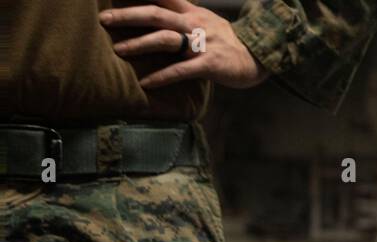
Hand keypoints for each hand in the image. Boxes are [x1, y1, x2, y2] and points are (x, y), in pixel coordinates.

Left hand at [99, 0, 269, 90]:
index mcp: (191, 12)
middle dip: (128, 16)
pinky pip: (181, 70)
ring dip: (139, 44)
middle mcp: (193, 24)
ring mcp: (202, 44)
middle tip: (104, 20)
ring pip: (165, 39)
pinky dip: (162, 76)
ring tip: (118, 50)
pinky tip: (147, 82)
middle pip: (155, 14)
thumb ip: (183, 15)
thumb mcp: (205, 20)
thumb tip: (160, 11)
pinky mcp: (209, 65)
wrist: (258, 57)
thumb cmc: (229, 42)